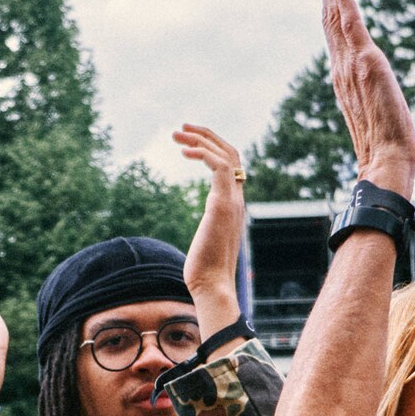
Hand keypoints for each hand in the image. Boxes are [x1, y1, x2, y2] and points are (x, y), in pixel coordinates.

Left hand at [174, 124, 245, 327]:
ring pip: (226, 155)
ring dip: (201, 140)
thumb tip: (202, 234)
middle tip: (181, 128)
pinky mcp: (223, 205)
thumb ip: (208, 229)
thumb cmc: (204, 272)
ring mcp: (232, 202)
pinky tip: (184, 152)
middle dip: (207, 136)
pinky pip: (219, 167)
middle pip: (231, 154)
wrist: (212, 287)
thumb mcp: (205, 242)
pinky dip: (203, 153)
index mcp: (233, 206)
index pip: (231, 166)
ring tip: (177, 133)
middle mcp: (237, 200)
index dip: (212, 148)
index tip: (189, 142)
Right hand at [317, 0, 414, 197]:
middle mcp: (340, 68)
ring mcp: (350, 65)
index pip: (335, 34)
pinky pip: (352, 25)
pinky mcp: (366, 63)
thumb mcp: (375, 116)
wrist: (386, 162)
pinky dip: (347, 0)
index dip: (333, 5)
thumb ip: (370, 101)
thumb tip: (373, 101)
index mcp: (342, 78)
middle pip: (329, 18)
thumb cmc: (385, 148)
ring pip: (335, 15)